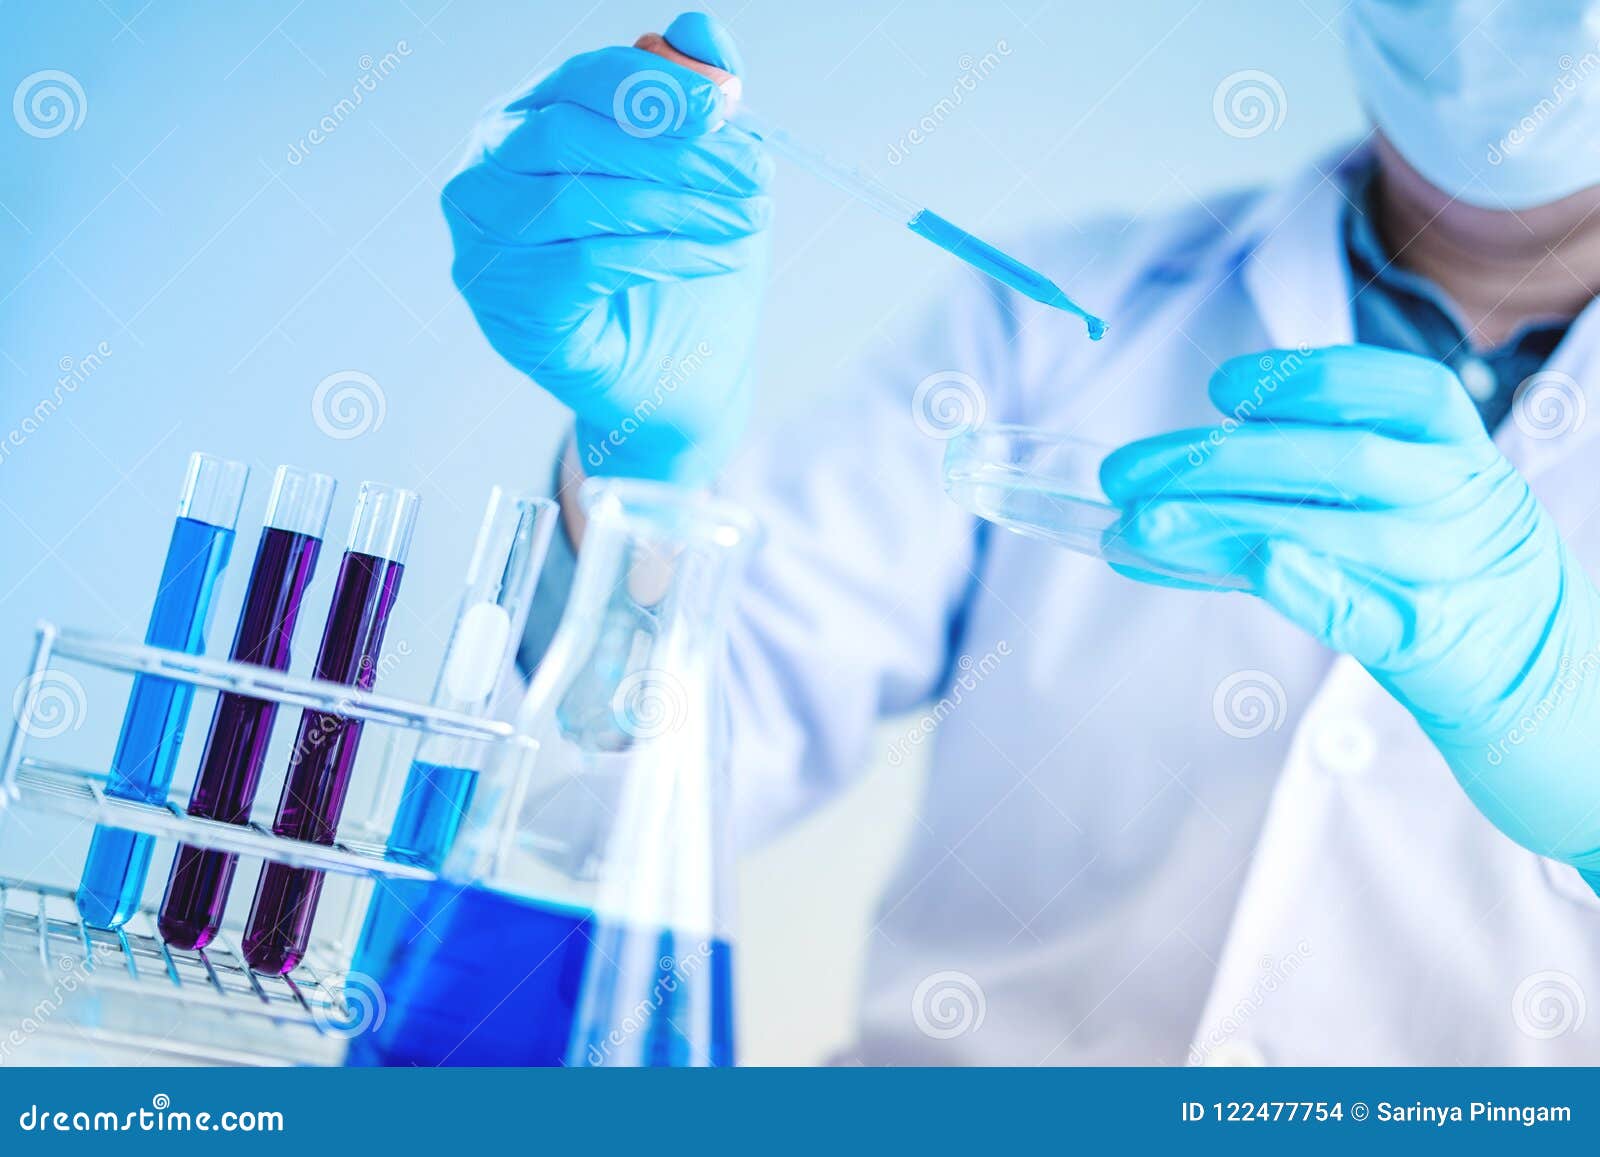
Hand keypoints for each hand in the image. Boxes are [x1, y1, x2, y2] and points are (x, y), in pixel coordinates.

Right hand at [442, 12, 771, 483]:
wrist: (677, 381)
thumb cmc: (680, 267)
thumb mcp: (703, 175)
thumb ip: (695, 100)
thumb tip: (699, 31)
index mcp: (522, 125)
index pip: (576, 81)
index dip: (650, 86)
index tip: (724, 107)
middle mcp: (483, 178)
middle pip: (570, 134)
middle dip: (674, 149)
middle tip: (752, 172)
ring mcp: (484, 248)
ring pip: (579, 199)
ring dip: (681, 203)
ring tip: (748, 217)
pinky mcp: (508, 310)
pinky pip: (585, 265)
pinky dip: (664, 254)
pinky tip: (717, 257)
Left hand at [1101, 344, 1599, 873]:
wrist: (1534, 669)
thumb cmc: (1435, 567)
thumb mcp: (1403, 500)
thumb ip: (1306, 480)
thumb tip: (1165, 480)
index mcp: (1458, 448)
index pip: (1393, 388)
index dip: (1307, 378)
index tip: (1222, 389)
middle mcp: (1460, 499)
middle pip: (1340, 458)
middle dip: (1221, 459)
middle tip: (1127, 471)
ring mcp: (1447, 572)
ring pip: (1332, 531)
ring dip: (1223, 522)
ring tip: (1140, 523)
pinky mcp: (1427, 644)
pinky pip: (1358, 610)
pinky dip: (1301, 585)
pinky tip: (1245, 565)